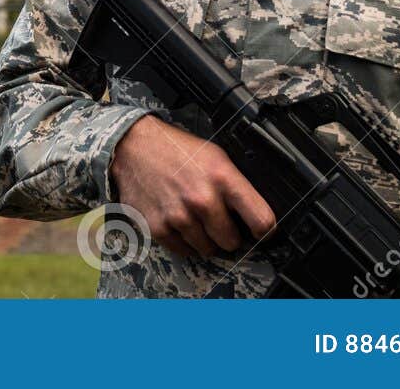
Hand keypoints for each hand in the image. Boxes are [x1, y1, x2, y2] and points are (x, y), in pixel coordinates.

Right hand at [109, 114, 277, 258]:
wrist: (135, 146)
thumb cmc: (177, 151)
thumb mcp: (216, 157)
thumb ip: (236, 186)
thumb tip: (255, 218)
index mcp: (223, 178)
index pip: (261, 221)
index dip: (264, 230)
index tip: (260, 232)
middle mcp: (202, 199)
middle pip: (233, 242)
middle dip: (228, 234)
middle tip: (218, 219)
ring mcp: (179, 216)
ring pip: (208, 249)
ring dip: (205, 238)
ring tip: (194, 216)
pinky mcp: (159, 228)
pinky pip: (184, 251)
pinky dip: (184, 241)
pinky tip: (179, 220)